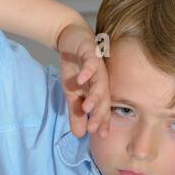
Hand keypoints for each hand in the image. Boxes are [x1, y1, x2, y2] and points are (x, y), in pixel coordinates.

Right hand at [57, 21, 109, 139]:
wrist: (71, 38)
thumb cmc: (75, 66)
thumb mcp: (71, 93)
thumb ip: (76, 113)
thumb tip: (79, 135)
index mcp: (98, 90)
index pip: (103, 109)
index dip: (103, 122)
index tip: (101, 136)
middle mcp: (101, 79)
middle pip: (104, 98)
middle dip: (100, 113)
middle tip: (95, 128)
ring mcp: (98, 65)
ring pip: (100, 82)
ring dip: (95, 95)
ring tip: (88, 107)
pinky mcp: (91, 52)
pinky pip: (91, 62)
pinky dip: (87, 70)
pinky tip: (81, 79)